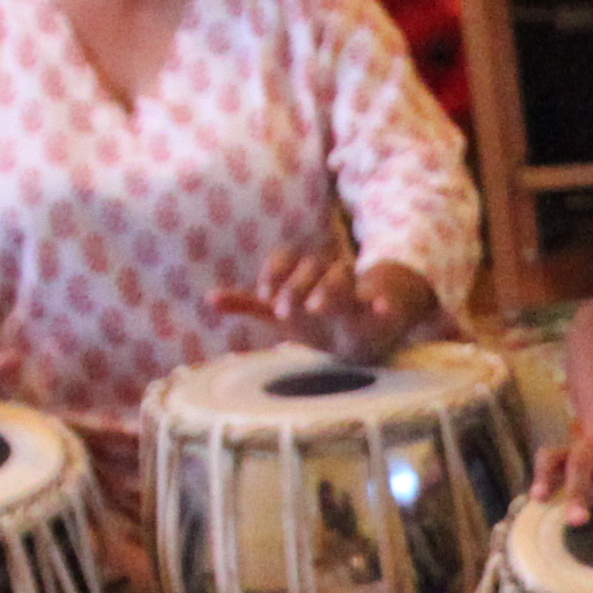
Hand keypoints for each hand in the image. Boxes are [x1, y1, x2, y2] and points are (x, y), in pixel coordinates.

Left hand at [217, 251, 446, 356]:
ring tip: (315, 308)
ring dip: (328, 289)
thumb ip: (249, 305)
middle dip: (296, 286)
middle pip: (312, 265)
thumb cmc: (317, 320)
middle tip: (283, 311)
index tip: (264, 294)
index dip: (274, 272)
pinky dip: (382, 304)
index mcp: (306, 272)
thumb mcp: (280, 316)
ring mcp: (356, 290)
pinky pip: (382, 303)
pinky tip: (381, 309)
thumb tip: (209, 298)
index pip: (287, 256)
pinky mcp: (379, 309)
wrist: (362, 335)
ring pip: (343, 276)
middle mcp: (329, 274)